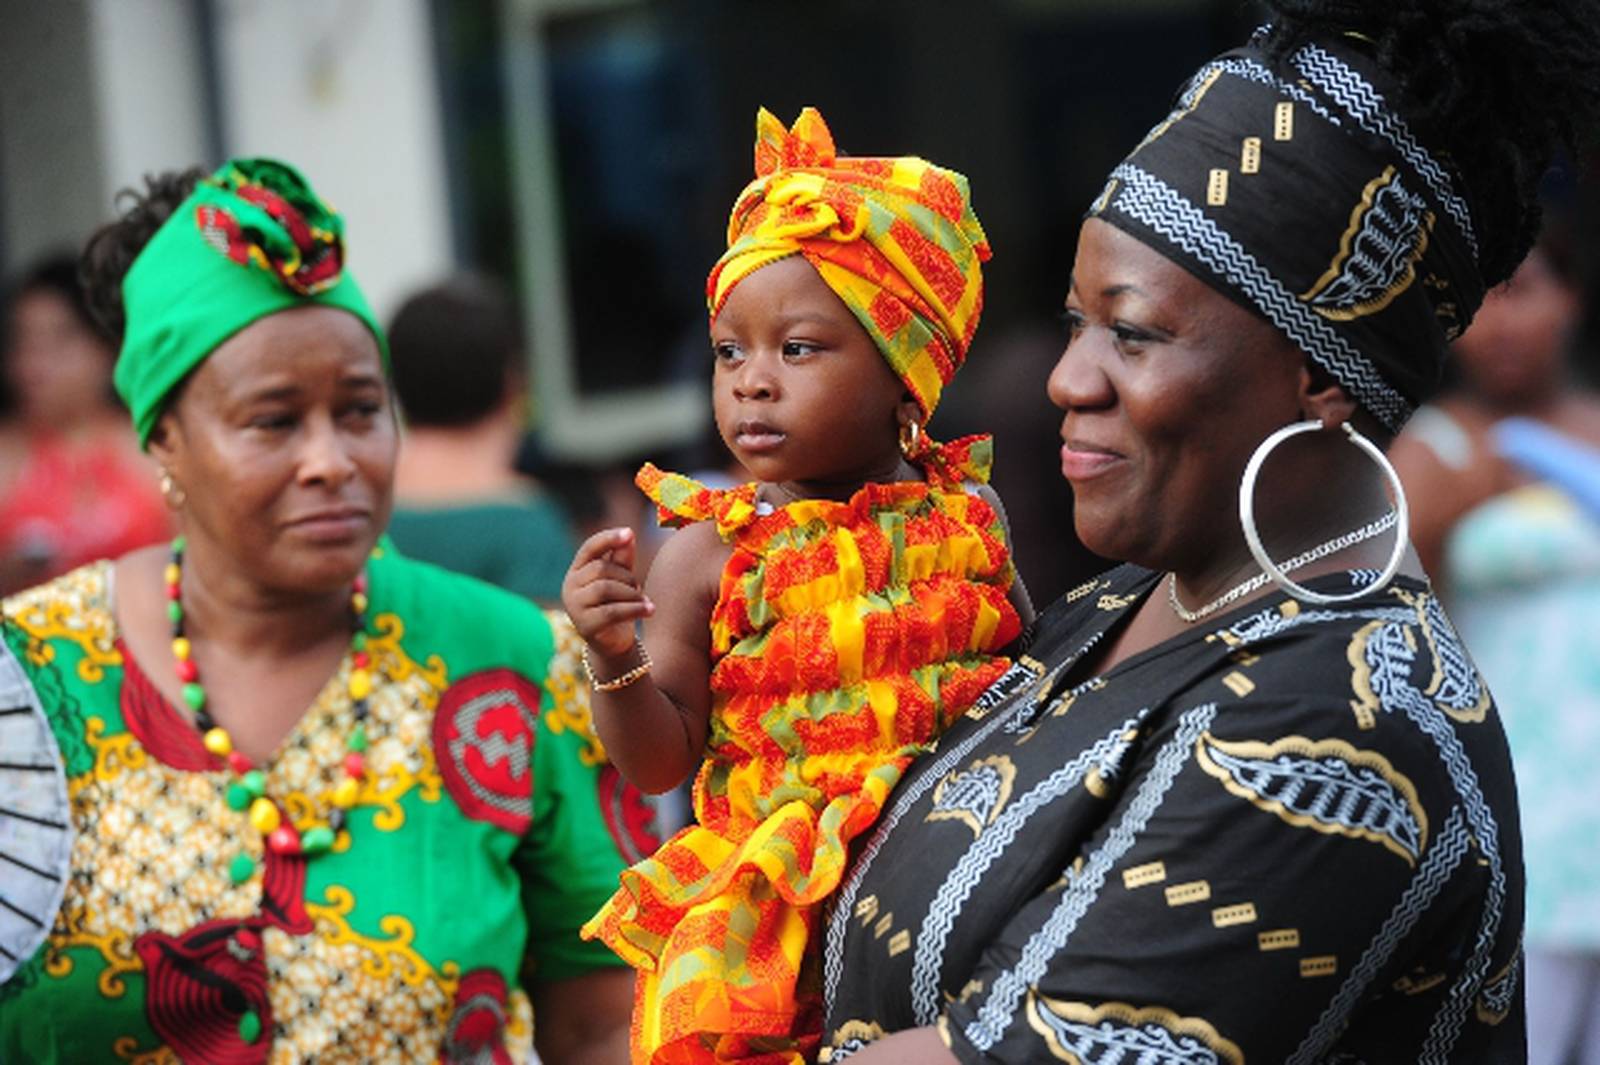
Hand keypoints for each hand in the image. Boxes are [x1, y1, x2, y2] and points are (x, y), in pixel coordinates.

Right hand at [562, 527, 654, 657]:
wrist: (614, 643)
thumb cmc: (617, 604)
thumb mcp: (621, 578)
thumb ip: (622, 557)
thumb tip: (629, 533)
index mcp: (577, 571)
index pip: (589, 548)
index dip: (608, 538)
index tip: (629, 533)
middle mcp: (570, 586)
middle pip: (601, 569)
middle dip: (626, 576)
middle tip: (638, 587)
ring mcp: (574, 607)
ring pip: (605, 588)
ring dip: (631, 593)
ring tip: (644, 601)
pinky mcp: (585, 626)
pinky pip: (612, 612)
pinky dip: (634, 609)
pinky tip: (650, 609)